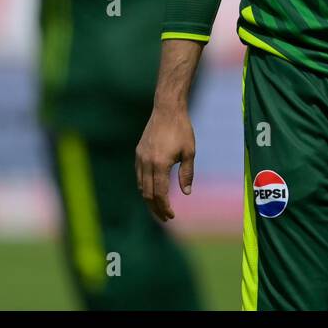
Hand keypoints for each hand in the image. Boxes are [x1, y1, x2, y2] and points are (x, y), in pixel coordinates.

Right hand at [135, 104, 195, 221]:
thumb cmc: (182, 130)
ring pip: (141, 186)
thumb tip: (186, 193)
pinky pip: (139, 175)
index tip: (172, 216)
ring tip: (159, 207)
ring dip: (149, 199)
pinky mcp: (138, 153)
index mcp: (160, 164)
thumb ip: (186, 174)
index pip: (159, 193)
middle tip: (166, 217)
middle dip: (156, 208)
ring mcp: (140, 157)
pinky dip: (145, 187)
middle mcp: (146, 162)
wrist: (167, 109)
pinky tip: (153, 191)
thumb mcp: (189, 152)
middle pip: (147, 194)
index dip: (165, 207)